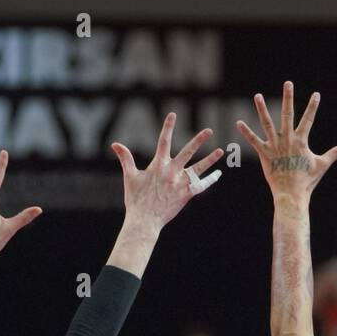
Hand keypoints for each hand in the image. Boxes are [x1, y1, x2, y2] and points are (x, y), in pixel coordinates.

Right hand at [110, 114, 223, 231]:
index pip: (163, 141)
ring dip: (210, 159)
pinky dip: (210, 180)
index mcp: (158, 165)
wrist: (144, 221)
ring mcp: (180, 184)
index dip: (168, 127)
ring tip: (221, 151)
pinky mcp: (186, 195)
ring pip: (199, 168)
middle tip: (209, 130)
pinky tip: (218, 174)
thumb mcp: (130, 176)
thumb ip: (125, 158)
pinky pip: (201, 186)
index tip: (173, 114)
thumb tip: (115, 144)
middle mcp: (171, 172)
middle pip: (188, 151)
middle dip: (199, 140)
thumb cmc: (135, 199)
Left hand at [237, 81, 336, 200]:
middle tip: (288, 83)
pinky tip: (239, 122)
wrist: (291, 194)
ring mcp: (275, 146)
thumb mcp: (322, 165)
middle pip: (288, 114)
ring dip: (261, 109)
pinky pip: (254, 141)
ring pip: (267, 123)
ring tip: (257, 96)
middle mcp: (287, 140)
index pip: (308, 119)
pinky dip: (246, 132)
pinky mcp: (264, 154)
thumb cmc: (307, 181)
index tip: (316, 94)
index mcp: (301, 141)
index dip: (313, 106)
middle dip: (288, 98)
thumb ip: (335, 153)